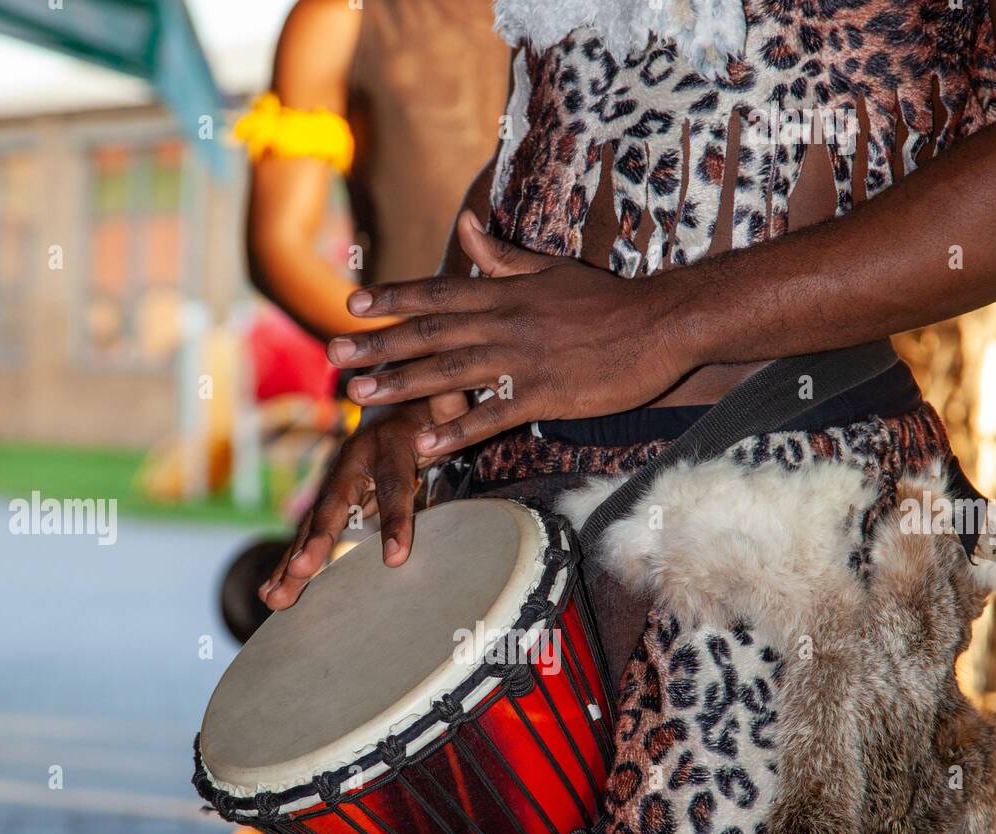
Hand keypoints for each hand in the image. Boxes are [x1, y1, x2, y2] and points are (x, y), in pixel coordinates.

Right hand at [259, 392, 465, 606]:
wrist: (390, 397)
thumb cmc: (426, 410)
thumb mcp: (443, 406)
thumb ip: (451, 409)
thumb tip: (459, 397)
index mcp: (386, 445)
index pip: (393, 487)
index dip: (395, 521)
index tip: (396, 559)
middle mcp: (350, 464)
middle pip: (332, 508)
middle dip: (315, 543)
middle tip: (300, 574)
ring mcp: (333, 483)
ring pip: (311, 526)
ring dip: (292, 563)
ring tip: (275, 598)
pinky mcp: (328, 502)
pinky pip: (307, 536)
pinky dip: (289, 565)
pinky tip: (271, 593)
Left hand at [326, 211, 692, 455]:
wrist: (660, 324)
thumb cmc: (608, 300)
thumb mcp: (552, 269)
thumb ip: (503, 257)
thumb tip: (467, 228)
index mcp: (505, 293)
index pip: (438, 291)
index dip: (393, 298)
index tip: (353, 306)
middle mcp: (505, 323)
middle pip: (430, 333)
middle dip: (378, 345)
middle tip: (335, 356)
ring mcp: (522, 360)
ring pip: (450, 373)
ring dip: (402, 385)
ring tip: (361, 396)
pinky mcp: (545, 396)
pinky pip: (492, 415)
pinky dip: (458, 430)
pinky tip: (425, 444)